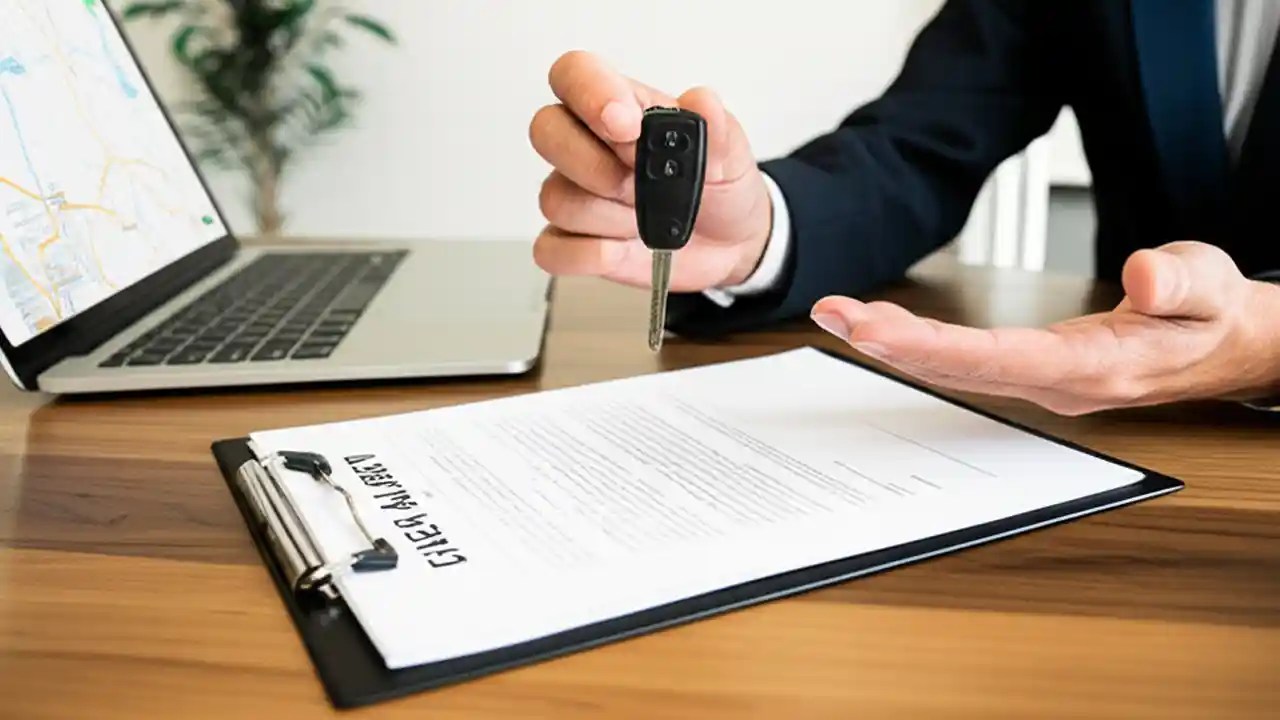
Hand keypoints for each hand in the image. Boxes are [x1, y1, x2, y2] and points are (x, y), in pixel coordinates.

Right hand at [529, 51, 773, 291]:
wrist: (731, 243)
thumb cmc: (719, 186)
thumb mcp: (731, 154)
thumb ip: (716, 128)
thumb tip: (701, 101)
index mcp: (621, 107)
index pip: (575, 74)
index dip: (590, 93)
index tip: (626, 125)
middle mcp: (588, 146)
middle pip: (545, 130)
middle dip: (593, 163)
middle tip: (639, 184)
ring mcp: (577, 194)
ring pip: (554, 197)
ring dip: (608, 217)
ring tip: (647, 222)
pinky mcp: (573, 242)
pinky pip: (551, 249)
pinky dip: (585, 255)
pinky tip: (619, 251)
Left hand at [809, 242, 1279, 414]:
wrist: (1226, 347)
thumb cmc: (1214, 315)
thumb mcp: (1214, 286)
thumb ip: (1180, 281)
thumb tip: (1144, 274)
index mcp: (1095, 367)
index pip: (1000, 358)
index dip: (932, 347)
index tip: (876, 330)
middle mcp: (1057, 385)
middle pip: (961, 370)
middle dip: (892, 345)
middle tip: (834, 315)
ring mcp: (1041, 382)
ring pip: (955, 369)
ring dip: (894, 345)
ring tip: (839, 315)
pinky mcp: (1033, 370)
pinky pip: (965, 362)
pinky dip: (918, 345)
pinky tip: (882, 329)